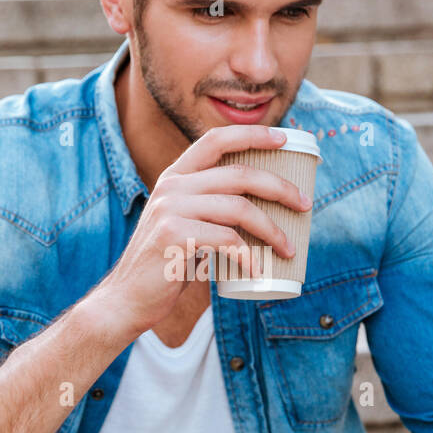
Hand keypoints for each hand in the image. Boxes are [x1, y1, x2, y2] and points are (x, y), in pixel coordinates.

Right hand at [96, 124, 311, 336]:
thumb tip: (258, 207)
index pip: (216, 139)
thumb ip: (207, 209)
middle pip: (239, 173)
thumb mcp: (182, 224)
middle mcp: (172, 187)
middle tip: (305, 205)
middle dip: (280, 188)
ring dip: (272, 229)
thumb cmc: (164, 264)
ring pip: (239, 208)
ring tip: (289, 248)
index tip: (283, 139)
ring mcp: (171, 210)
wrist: (127, 298)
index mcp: (175, 177)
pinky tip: (258, 269)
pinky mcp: (173, 236)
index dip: (252, 135)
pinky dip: (249, 256)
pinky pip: (226, 240)